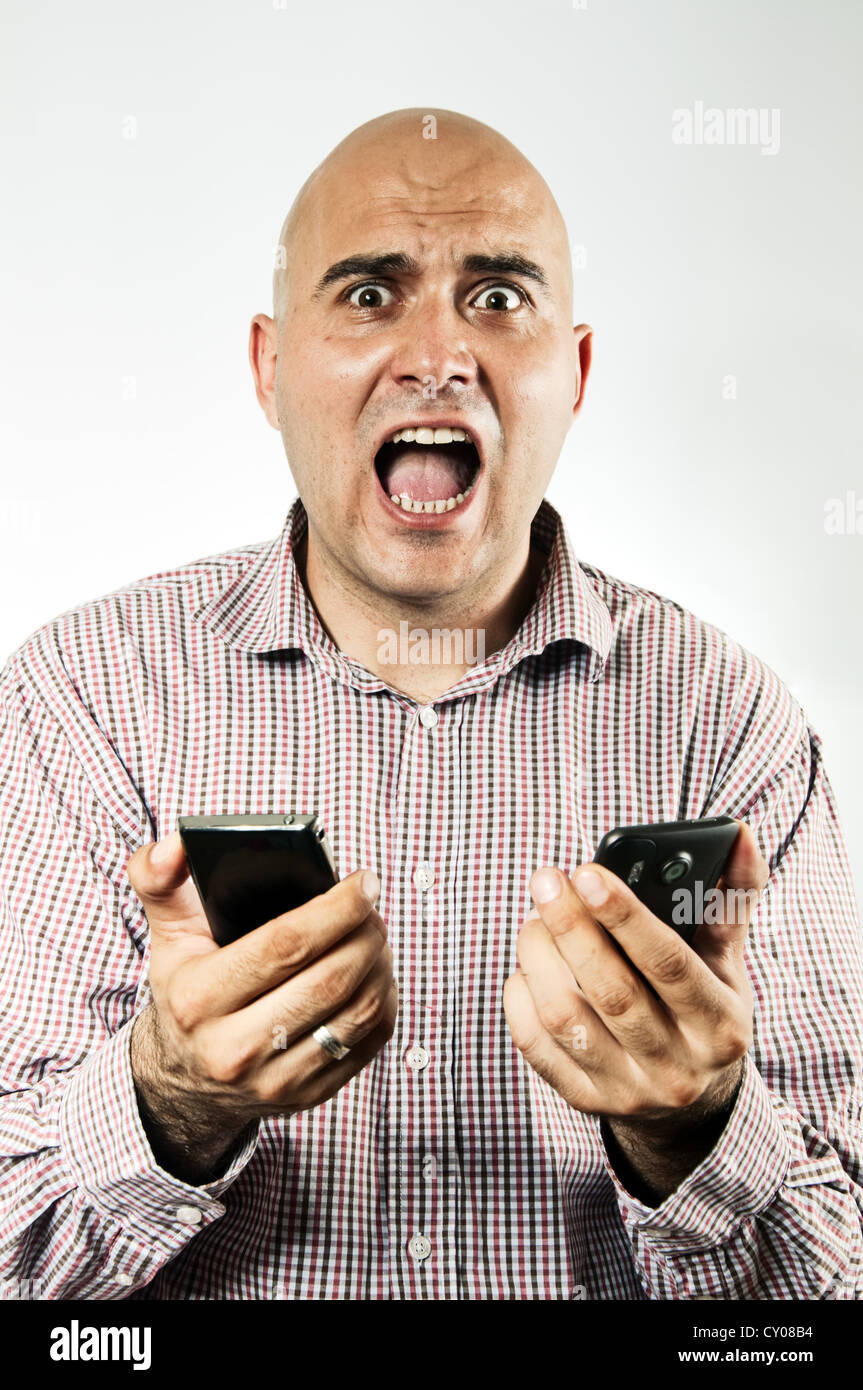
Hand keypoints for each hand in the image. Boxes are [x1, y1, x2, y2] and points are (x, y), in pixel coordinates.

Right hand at [127, 832, 396, 1181]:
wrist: (184, 1078)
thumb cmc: (186, 987)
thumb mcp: (165, 932)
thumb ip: (158, 877)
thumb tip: (177, 845)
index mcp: (197, 999)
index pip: (285, 945)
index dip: (336, 908)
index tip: (363, 883)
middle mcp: (233, 1049)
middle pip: (330, 979)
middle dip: (366, 933)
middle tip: (374, 906)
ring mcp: (274, 1081)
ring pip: (358, 1014)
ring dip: (381, 965)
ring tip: (376, 935)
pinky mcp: (307, 1097)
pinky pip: (368, 1043)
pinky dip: (384, 1001)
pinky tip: (376, 975)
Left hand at [503, 823, 768, 1199]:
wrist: (691, 1102)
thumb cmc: (703, 1007)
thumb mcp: (727, 962)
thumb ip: (731, 897)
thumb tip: (739, 833)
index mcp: (719, 1024)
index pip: (669, 964)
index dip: (626, 917)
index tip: (588, 873)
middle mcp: (677, 1067)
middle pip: (612, 991)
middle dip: (571, 928)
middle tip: (546, 881)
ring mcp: (629, 1090)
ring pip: (566, 1018)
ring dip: (540, 957)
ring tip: (536, 920)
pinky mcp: (586, 1101)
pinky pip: (536, 1046)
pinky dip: (521, 998)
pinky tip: (527, 967)